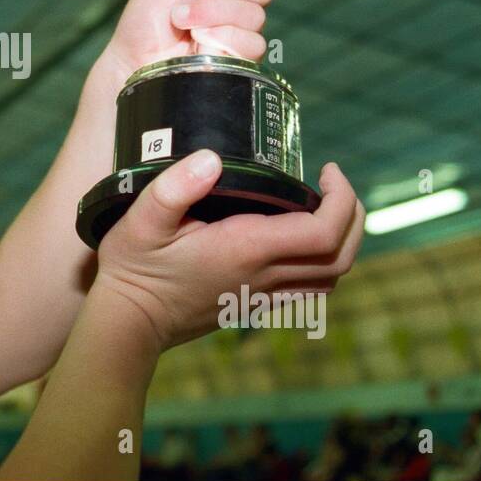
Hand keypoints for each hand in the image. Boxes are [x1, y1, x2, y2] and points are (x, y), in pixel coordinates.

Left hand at [92, 0, 277, 93]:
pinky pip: (252, 43)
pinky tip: (197, 39)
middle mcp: (241, 3)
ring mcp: (243, 33)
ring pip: (255, 14)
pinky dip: (219, 36)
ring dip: (211, 12)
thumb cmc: (146, 16)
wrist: (132, 58)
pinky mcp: (241, 60)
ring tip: (182, 19)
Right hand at [94, 149, 364, 350]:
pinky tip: (298, 241)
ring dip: (342, 242)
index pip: (324, 232)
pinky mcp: (254, 305)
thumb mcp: (142, 219)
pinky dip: (321, 264)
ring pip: (331, 277)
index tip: (327, 169)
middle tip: (334, 184)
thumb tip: (211, 159)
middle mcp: (264, 276)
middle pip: (340, 257)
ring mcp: (262, 295)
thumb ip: (175, 187)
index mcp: (247, 249)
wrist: (129, 322)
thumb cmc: (134, 268)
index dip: (341, 199)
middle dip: (352, 216)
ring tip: (326, 208)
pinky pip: (309, 290)